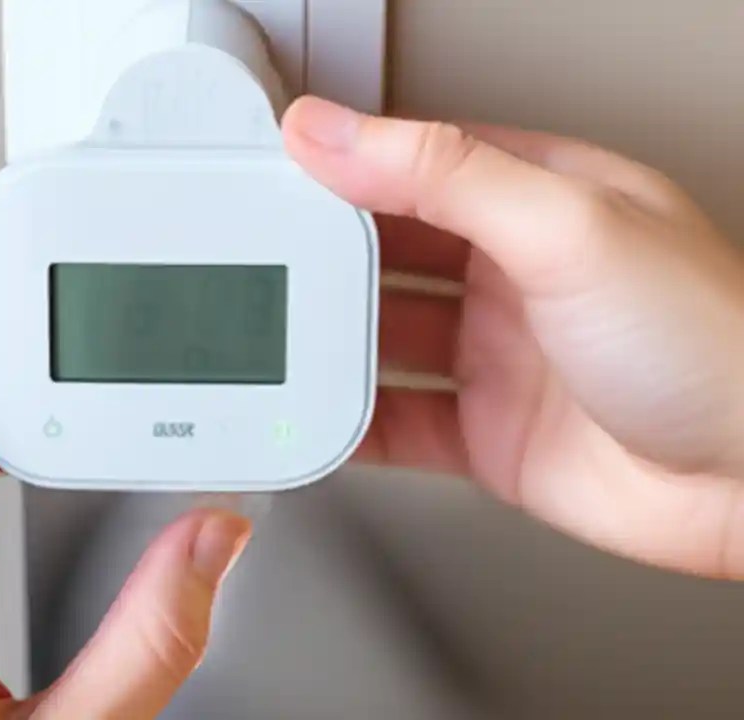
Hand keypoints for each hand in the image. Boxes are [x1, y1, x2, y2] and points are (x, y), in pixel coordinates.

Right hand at [282, 96, 743, 578]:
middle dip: (324, 255)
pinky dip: (349, 422)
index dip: (342, 164)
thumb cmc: (715, 348)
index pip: (417, 163)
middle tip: (258, 258)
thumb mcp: (568, 228)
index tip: (270, 172)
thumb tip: (336, 132)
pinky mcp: (488, 435)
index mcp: (541, 199)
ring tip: (272, 336)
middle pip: (388, 252)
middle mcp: (515, 275)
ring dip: (329, 340)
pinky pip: (396, 421)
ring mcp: (499, 357)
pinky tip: (314, 415)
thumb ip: (442, 174)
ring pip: (383, 337)